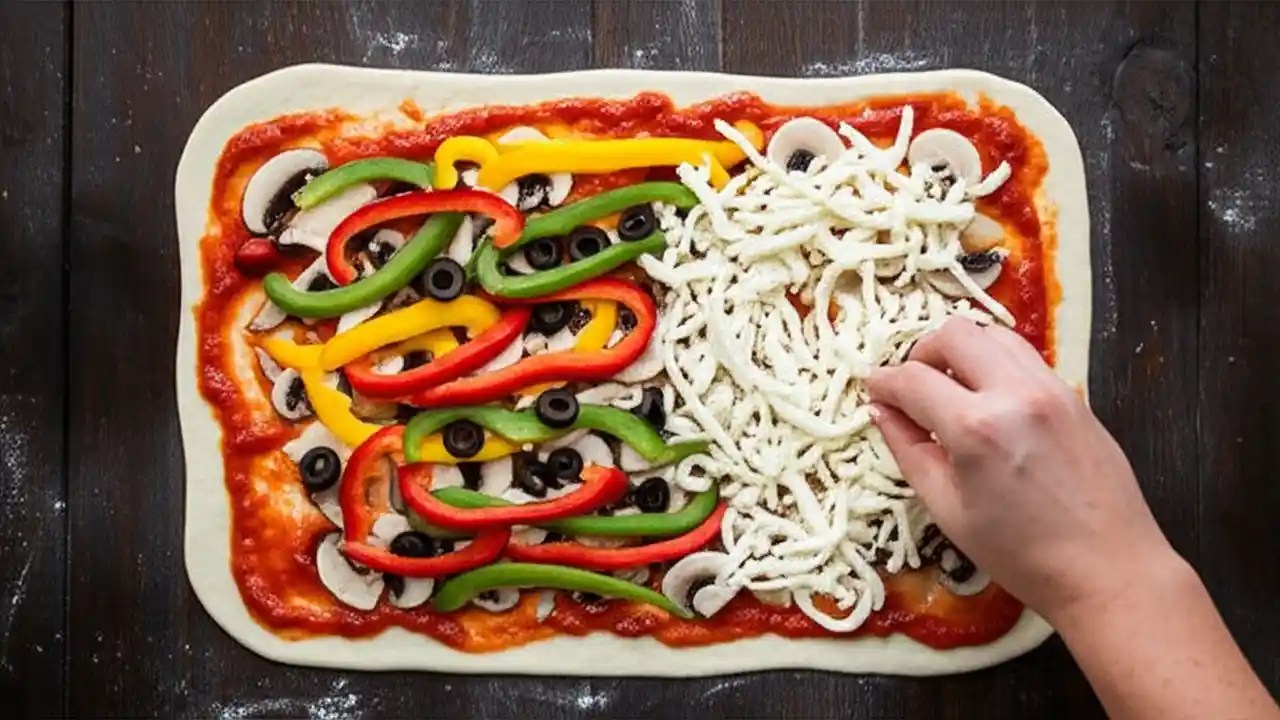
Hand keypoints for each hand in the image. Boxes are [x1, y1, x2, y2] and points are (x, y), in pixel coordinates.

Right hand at [867, 317, 1176, 623]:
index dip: (883, 382)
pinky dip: (995, 364)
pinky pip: (1024, 356)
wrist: (1110, 570)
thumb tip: (880, 412)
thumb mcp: (949, 511)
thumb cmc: (1023, 555)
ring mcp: (1051, 388)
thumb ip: (910, 452)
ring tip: (950, 391)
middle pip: (953, 334)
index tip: (873, 392)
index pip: (913, 379)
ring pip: (992, 334)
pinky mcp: (1074, 395)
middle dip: (920, 353)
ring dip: (961, 351)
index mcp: (976, 429)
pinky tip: (988, 402)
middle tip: (912, 389)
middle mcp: (1015, 393)